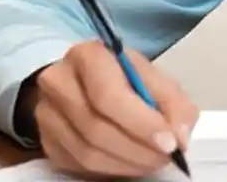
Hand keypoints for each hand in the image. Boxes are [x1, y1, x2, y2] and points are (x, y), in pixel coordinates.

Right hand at [23, 40, 199, 178]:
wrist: (81, 81)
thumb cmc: (120, 76)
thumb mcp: (151, 76)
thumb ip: (172, 101)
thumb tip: (179, 135)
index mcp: (88, 56)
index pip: (109, 96)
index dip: (142, 123)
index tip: (170, 142)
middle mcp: (59, 82)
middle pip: (97, 127)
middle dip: (139, 148)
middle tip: (166, 155)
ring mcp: (47, 114)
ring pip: (87, 152)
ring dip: (128, 163)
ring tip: (154, 160)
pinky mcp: (47, 142)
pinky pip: (79, 165)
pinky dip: (112, 170)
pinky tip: (132, 163)